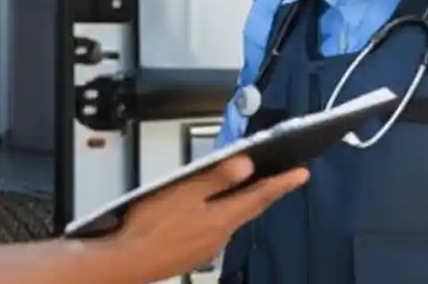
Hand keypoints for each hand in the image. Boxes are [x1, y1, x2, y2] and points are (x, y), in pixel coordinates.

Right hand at [108, 156, 307, 281]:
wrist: (125, 262)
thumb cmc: (151, 226)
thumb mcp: (184, 192)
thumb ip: (216, 178)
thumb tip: (246, 165)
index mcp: (222, 218)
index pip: (259, 196)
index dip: (281, 183)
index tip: (302, 174)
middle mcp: (219, 236)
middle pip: (247, 209)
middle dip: (264, 192)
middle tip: (280, 178)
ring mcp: (204, 248)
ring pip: (228, 221)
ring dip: (239, 204)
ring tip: (245, 188)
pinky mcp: (188, 254)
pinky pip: (211, 230)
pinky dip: (217, 216)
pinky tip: (205, 211)